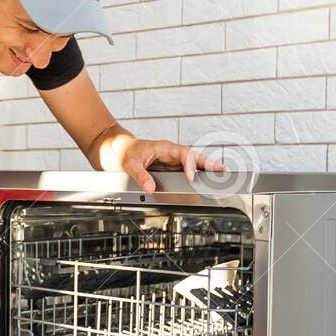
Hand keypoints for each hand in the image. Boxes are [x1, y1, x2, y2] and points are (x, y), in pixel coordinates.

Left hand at [99, 137, 225, 192]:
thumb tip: (150, 187)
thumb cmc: (122, 151)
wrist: (113, 150)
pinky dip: (194, 177)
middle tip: (222, 170)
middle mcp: (170, 154)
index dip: (190, 165)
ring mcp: (170, 162)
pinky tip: (203, 183)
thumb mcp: (128, 163)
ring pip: (192, 165)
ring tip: (220, 176)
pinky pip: (183, 173)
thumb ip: (140, 175)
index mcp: (164, 147)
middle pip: (194, 157)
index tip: (192, 177)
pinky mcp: (167, 170)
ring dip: (205, 170)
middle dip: (208, 164)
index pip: (184, 153)